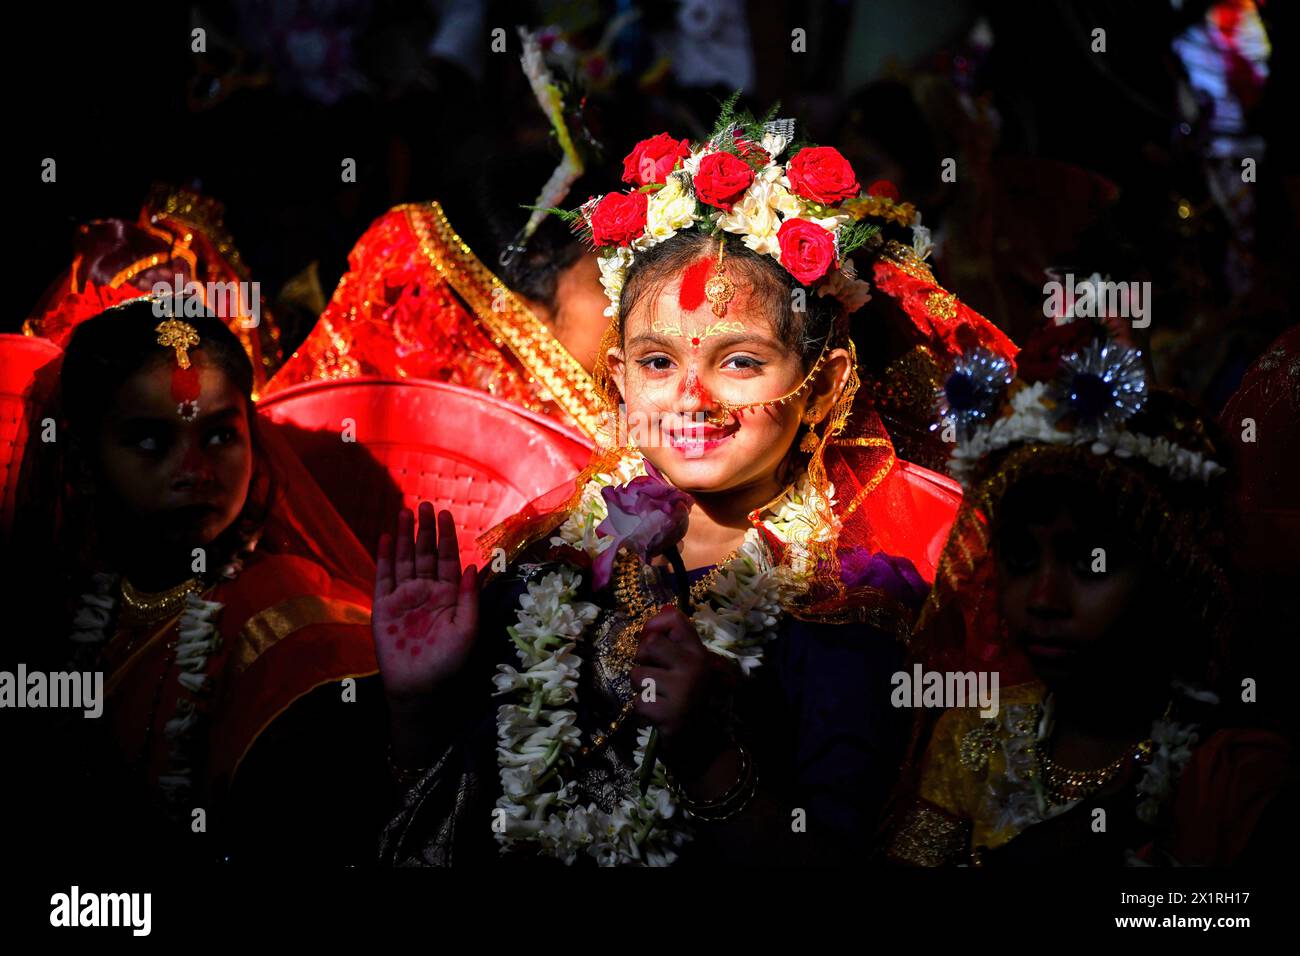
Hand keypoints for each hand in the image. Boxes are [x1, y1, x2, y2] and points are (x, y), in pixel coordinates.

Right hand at [373, 502, 477, 703]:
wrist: (418, 687)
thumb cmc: (448, 662)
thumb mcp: (467, 630)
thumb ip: (470, 598)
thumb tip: (475, 566)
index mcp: (449, 594)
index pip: (447, 559)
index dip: (446, 537)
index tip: (445, 514)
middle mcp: (426, 590)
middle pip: (424, 553)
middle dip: (425, 529)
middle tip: (425, 505)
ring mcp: (404, 597)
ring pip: (404, 559)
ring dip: (404, 536)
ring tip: (405, 512)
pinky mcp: (383, 606)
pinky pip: (384, 577)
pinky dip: (385, 557)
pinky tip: (386, 538)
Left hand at [630, 605, 729, 759]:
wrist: (701, 743)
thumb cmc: (689, 699)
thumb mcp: (688, 666)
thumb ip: (674, 640)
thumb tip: (663, 608)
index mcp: (699, 651)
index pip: (673, 618)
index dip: (653, 626)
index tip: (652, 643)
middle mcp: (694, 665)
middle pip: (649, 644)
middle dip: (641, 661)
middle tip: (653, 676)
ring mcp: (682, 689)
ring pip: (637, 675)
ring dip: (641, 689)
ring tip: (658, 698)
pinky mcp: (668, 712)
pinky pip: (638, 702)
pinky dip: (643, 710)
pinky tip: (658, 715)